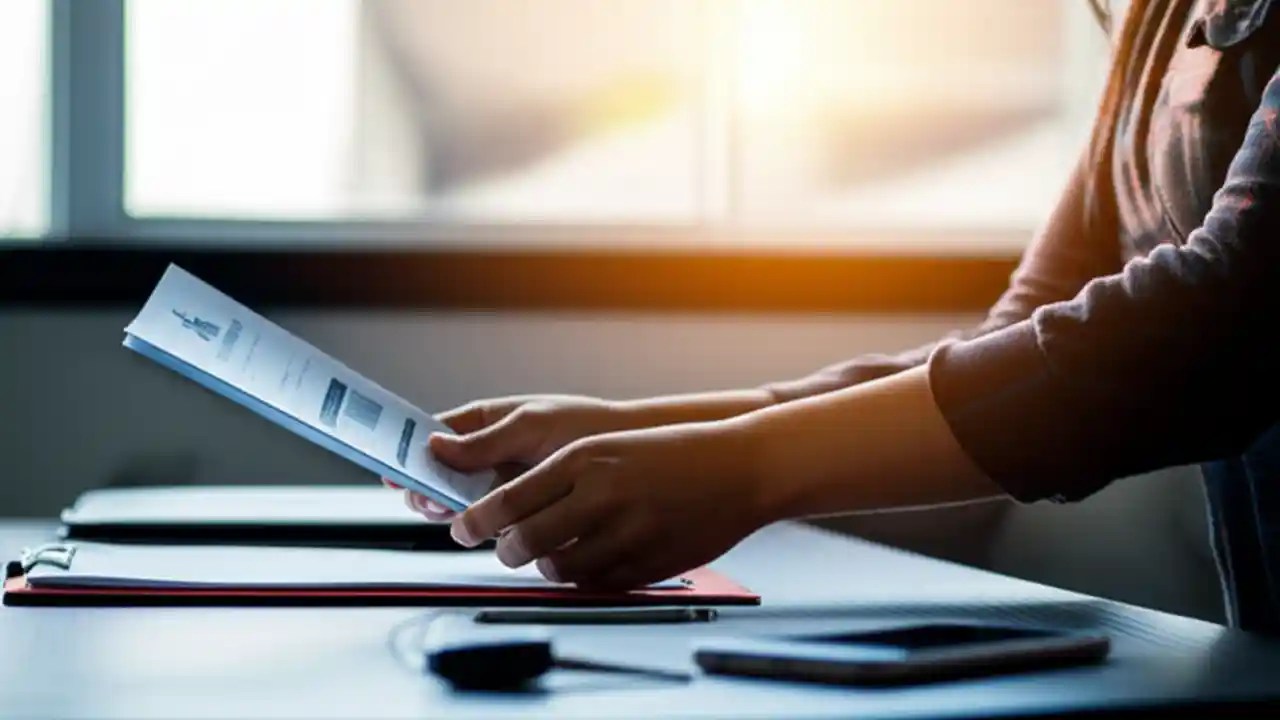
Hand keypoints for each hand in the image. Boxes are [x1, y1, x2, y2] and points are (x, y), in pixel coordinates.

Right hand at [386, 395, 636, 520]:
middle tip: (425, 500)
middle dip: (429, 489)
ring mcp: (504, 483)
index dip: (410, 453)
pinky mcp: (523, 509)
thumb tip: (433, 445)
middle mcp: (489, 455)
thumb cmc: (584, 426)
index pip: (434, 437)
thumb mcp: (531, 426)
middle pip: (442, 477)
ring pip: (463, 502)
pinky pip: (493, 520)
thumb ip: (483, 441)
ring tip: (449, 512)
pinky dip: (484, 524)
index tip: (392, 468)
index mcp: (484, 422)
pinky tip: (482, 526)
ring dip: (453, 510)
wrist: (631, 451)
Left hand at [449, 419, 775, 589]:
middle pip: (524, 542)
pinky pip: (594, 583)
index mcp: (585, 458)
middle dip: (504, 551)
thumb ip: (557, 475)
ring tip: (547, 553)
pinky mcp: (647, 563)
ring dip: (543, 566)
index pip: (509, 499)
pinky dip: (580, 578)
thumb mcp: (607, 446)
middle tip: (504, 548)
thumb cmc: (669, 453)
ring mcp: (626, 533)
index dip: (476, 520)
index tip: (461, 527)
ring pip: (557, 569)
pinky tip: (585, 560)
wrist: (737, 467)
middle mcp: (601, 496)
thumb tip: (505, 509)